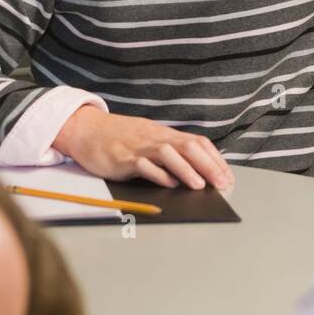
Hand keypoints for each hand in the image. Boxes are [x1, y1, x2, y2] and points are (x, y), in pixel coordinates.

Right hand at [52, 105, 235, 189]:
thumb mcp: (147, 138)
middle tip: (222, 184)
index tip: (227, 176)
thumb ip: (168, 150)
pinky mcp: (122, 158)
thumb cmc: (118, 137)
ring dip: (187, 170)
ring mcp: (138, 147)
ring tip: (200, 185)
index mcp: (163, 133)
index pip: (197, 142)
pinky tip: (169, 183)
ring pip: (168, 153)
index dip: (215, 159)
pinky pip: (143, 165)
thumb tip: (194, 168)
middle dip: (209, 166)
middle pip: (188, 147)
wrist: (86, 129)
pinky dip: (158, 174)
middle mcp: (154, 137)